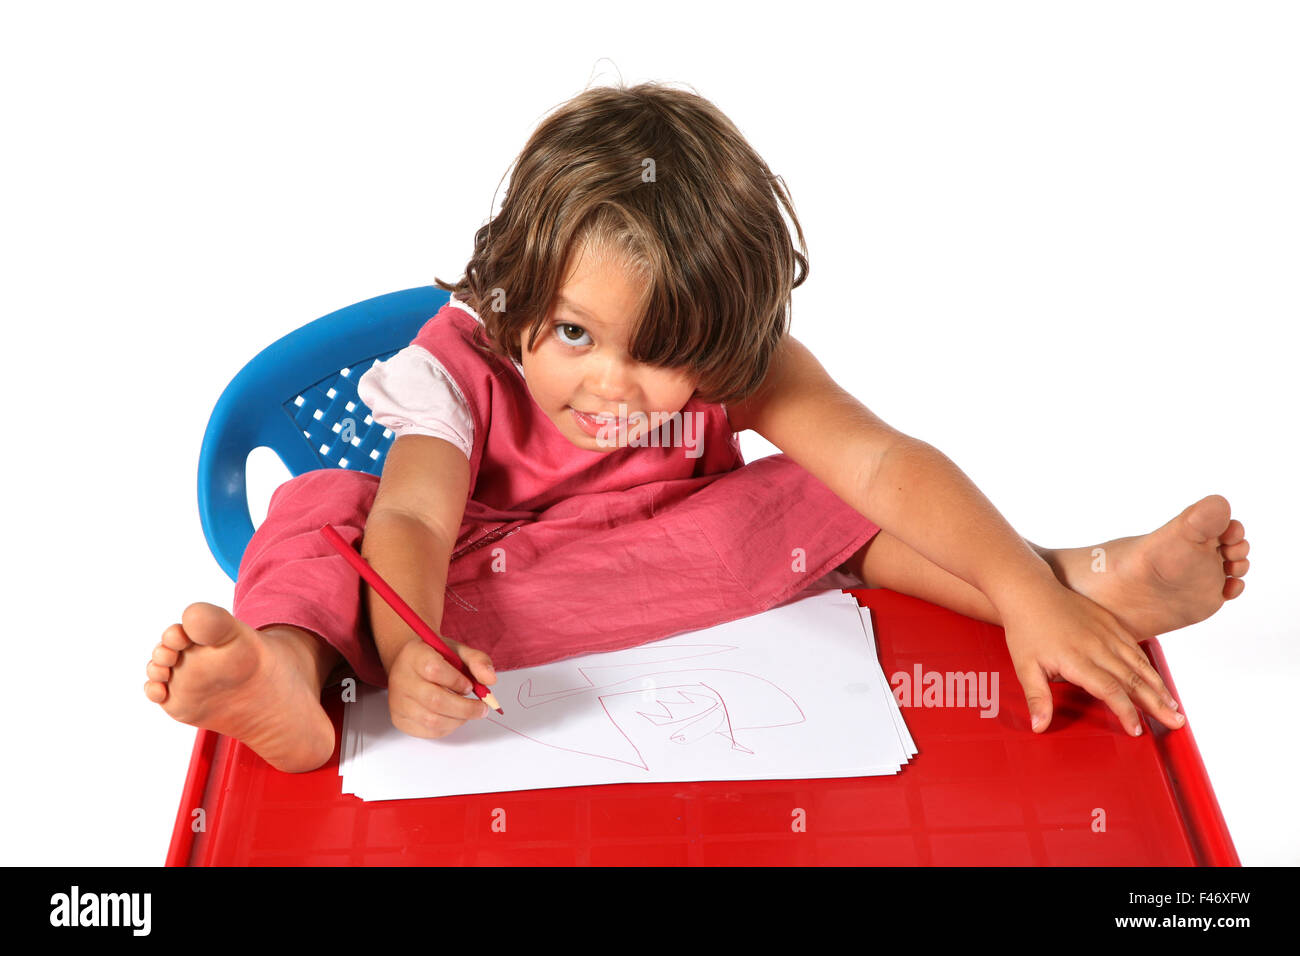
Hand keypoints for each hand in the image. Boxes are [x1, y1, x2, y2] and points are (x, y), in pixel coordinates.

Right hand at [386, 635, 497, 738]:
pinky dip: (448, 728)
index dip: (456, 681)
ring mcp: (397, 701)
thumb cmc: (437, 658)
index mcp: (414, 655)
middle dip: (466, 708)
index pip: (434, 670)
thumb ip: (477, 661)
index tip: (469, 685)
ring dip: (458, 719)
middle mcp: (400, 678)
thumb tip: (491, 680)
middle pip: (434, 700)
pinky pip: (428, 731)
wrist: (412, 665)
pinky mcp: (399, 719)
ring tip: (468, 711)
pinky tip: (454, 717)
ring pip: (432, 719)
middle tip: (482, 708)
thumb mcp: (458, 651)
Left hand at [999, 583, 1184, 735]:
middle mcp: (1098, 647)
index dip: (1126, 712)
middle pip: (1133, 680)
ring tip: (1174, 706)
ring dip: (1158, 686)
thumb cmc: (1025, 630)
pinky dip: (1149, 665)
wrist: (1031, 591)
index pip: (1110, 690)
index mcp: (1078, 660)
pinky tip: (1157, 679)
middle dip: (1157, 704)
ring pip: (1139, 664)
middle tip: (1176, 722)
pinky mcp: (1110, 623)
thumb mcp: (1024, 667)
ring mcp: (1107, 633)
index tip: (1136, 731)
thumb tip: (1039, 727)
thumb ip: (1037, 698)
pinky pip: (1134, 647)